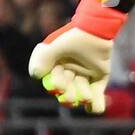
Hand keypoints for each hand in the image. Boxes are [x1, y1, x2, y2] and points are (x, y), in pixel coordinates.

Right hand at [27, 0, 126, 114]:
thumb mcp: (58, 45)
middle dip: (68, 95)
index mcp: (55, 65)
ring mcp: (83, 75)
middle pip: (66, 91)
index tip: (57, 86)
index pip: (53, 83)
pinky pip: (97, 95)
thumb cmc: (75, 35)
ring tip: (87, 96)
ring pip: (80, 94)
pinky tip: (94, 108)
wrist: (97, 27)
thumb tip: (36, 75)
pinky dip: (96, 104)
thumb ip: (44, 58)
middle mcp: (68, 72)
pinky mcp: (98, 77)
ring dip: (83, 97)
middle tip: (71, 94)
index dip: (55, 87)